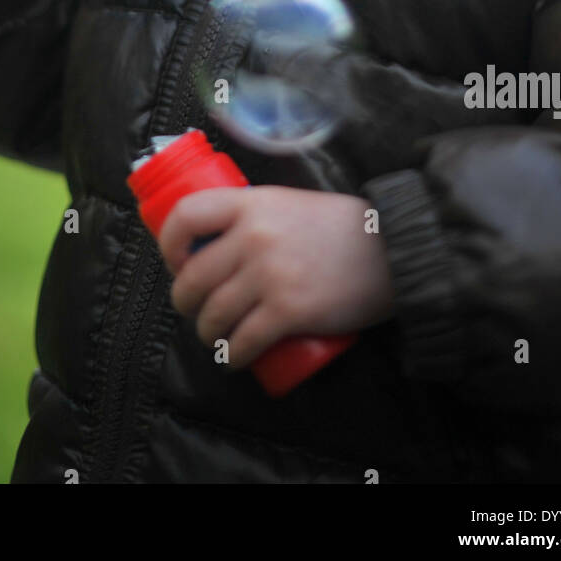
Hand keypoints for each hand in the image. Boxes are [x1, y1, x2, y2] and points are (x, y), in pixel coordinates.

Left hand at [158, 186, 395, 368]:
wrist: (391, 249)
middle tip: (196, 309)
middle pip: (192, 278)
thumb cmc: (341, 226)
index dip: (169, 244)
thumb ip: (254, 215)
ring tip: (217, 336)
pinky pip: (243, 342)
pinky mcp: (288, 311)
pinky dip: (233, 356)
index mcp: (252, 203)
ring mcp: (270, 275)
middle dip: (186, 303)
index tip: (176, 261)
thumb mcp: (288, 202)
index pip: (186, 214)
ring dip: (208, 334)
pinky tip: (236, 358)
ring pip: (213, 315)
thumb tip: (214, 240)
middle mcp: (254, 236)